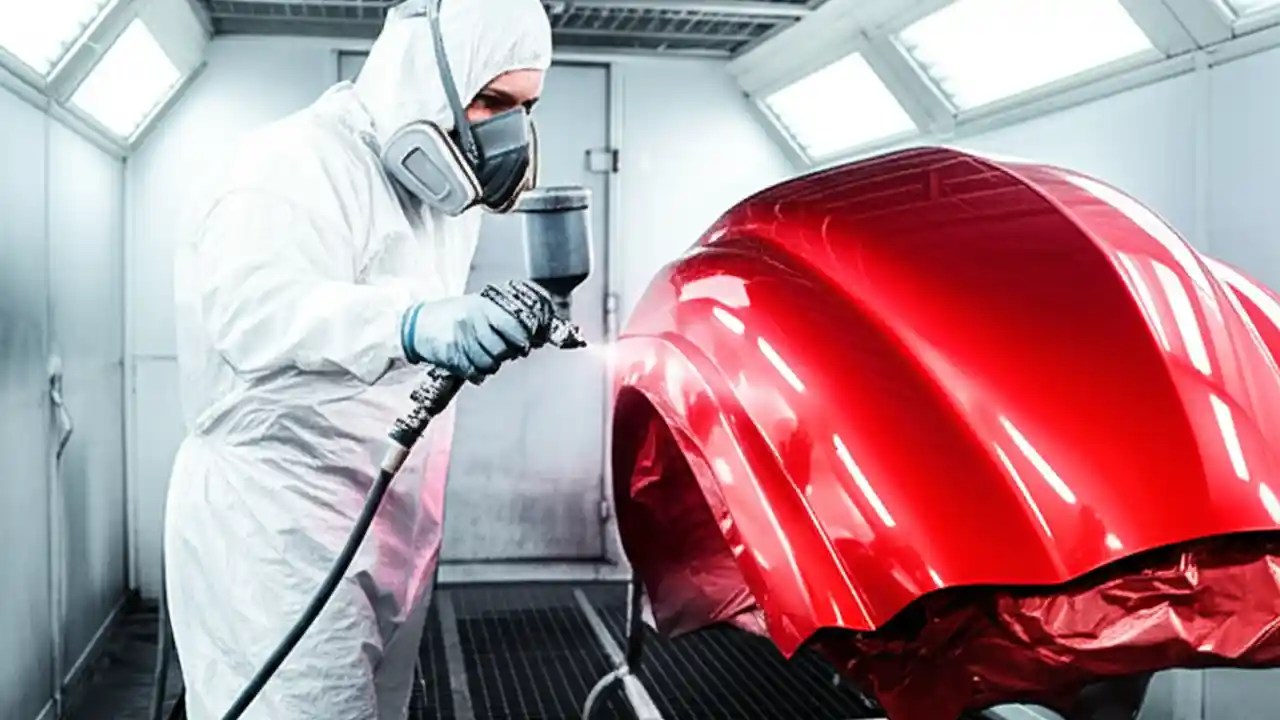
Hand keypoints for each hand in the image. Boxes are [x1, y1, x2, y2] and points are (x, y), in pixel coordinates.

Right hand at [402, 291, 534, 383]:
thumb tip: (527, 334)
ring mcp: (460, 340)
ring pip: (489, 364)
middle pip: (501, 349)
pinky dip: (477, 373)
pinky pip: (474, 372)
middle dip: (505, 355)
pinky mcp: (451, 356)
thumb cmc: (450, 314)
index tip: (525, 344)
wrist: (416, 324)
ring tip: (485, 358)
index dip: (522, 338)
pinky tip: (473, 364)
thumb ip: (497, 316)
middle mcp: (472, 322)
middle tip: (504, 353)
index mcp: (481, 306)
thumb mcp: (474, 305)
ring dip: (490, 365)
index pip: (511, 324)